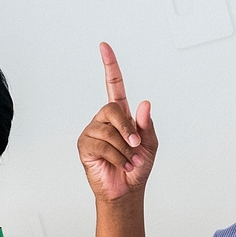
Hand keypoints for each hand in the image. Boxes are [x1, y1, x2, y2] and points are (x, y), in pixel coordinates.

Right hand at [77, 42, 157, 203]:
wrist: (127, 190)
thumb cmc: (138, 166)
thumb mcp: (150, 145)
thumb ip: (146, 125)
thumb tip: (144, 104)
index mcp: (121, 115)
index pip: (114, 85)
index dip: (110, 65)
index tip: (104, 46)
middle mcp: (104, 119)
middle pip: (112, 108)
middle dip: (127, 127)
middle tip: (136, 144)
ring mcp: (93, 131)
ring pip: (108, 130)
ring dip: (124, 148)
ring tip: (129, 160)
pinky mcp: (85, 145)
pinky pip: (101, 144)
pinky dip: (116, 156)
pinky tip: (119, 164)